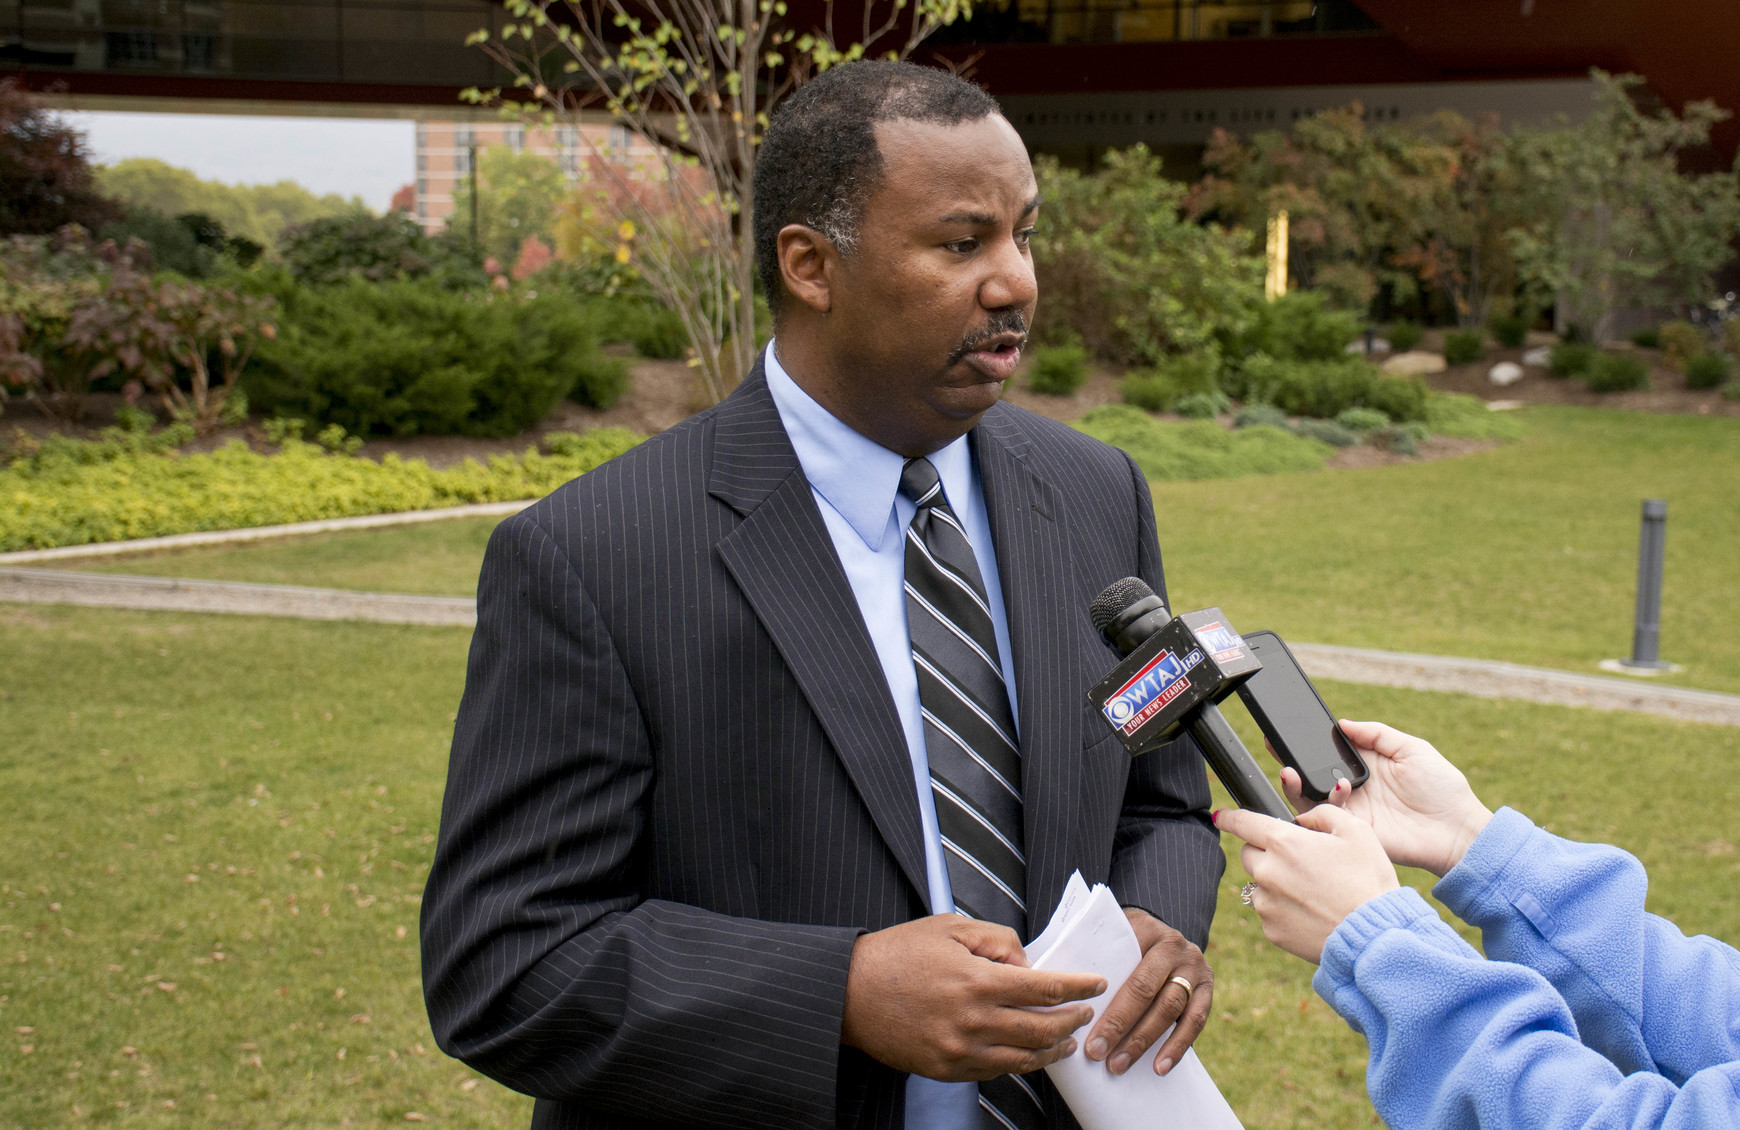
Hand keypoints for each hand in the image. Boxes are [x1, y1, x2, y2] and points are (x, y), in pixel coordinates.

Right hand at [841, 914, 1105, 1080]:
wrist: (848, 992)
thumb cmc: (897, 954)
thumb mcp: (949, 927)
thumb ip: (996, 939)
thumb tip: (1026, 962)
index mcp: (978, 980)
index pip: (1046, 988)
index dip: (1078, 987)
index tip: (1096, 983)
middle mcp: (974, 1021)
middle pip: (1043, 1029)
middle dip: (1073, 1021)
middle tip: (1086, 1012)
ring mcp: (960, 1050)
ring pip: (1024, 1058)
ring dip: (1052, 1050)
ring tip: (1066, 1041)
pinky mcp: (946, 1069)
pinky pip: (995, 1071)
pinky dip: (1019, 1063)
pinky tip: (1027, 1053)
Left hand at [1082, 909, 1212, 1076]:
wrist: (1160, 933)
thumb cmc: (1124, 941)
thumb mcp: (1111, 936)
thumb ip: (1093, 954)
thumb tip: (1060, 989)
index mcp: (1148, 930)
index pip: (1130, 975)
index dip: (1111, 1011)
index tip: (1088, 1036)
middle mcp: (1177, 948)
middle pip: (1150, 994)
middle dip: (1123, 1029)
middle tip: (1100, 1055)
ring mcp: (1196, 968)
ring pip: (1172, 1010)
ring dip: (1145, 1042)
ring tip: (1120, 1064)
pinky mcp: (1208, 989)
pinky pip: (1196, 1022)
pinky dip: (1178, 1047)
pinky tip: (1160, 1067)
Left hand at [1215, 804, 1399, 963]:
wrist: (1375, 938)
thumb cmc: (1368, 881)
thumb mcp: (1357, 831)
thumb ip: (1323, 814)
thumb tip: (1302, 819)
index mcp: (1284, 842)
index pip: (1241, 822)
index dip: (1230, 816)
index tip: (1222, 816)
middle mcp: (1267, 872)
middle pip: (1250, 854)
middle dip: (1267, 852)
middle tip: (1301, 862)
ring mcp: (1266, 904)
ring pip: (1260, 884)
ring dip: (1276, 883)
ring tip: (1314, 892)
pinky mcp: (1271, 930)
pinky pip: (1270, 911)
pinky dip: (1284, 909)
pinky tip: (1312, 912)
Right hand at [1274, 720, 1493, 877]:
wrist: (1458, 830)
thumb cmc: (1443, 788)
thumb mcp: (1413, 749)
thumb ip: (1377, 734)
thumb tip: (1342, 723)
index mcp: (1364, 766)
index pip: (1327, 752)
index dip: (1306, 742)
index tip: (1288, 729)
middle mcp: (1351, 788)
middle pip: (1309, 774)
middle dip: (1288, 760)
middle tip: (1276, 747)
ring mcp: (1350, 811)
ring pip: (1307, 798)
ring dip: (1294, 784)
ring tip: (1294, 772)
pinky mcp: (1352, 831)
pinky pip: (1323, 820)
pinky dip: (1319, 805)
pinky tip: (1337, 790)